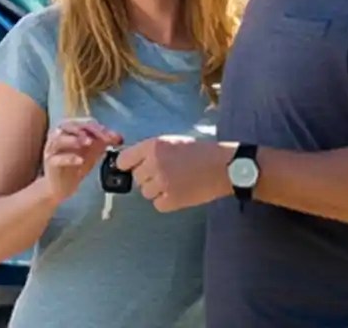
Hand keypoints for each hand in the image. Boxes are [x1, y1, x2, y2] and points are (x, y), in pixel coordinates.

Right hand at [41, 119, 121, 203]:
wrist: (62, 186)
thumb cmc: (76, 164)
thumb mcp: (93, 151)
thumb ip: (104, 142)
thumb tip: (119, 137)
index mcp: (68, 128)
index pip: (83, 122)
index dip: (98, 128)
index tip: (112, 137)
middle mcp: (56, 135)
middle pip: (69, 125)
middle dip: (86, 130)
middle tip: (101, 137)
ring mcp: (51, 148)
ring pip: (58, 139)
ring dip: (74, 139)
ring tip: (88, 143)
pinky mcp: (49, 163)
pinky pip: (57, 158)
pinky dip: (69, 158)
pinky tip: (80, 161)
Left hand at [115, 136, 233, 212]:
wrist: (224, 166)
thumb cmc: (200, 152)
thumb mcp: (171, 142)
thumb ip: (150, 151)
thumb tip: (130, 162)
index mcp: (153, 146)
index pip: (123, 160)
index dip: (128, 165)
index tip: (132, 168)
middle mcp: (154, 164)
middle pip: (136, 178)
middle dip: (147, 177)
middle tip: (166, 173)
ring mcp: (162, 183)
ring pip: (146, 192)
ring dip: (157, 190)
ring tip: (174, 182)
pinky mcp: (172, 200)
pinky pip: (157, 205)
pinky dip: (165, 202)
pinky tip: (178, 192)